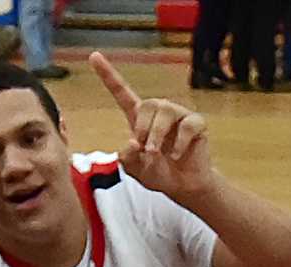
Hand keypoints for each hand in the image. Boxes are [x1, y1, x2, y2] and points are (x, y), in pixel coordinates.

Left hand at [92, 52, 215, 199]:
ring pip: (166, 110)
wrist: (183, 187)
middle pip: (149, 103)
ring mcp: (179, 117)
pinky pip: (187, 125)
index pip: (122, 93)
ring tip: (156, 153)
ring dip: (157, 133)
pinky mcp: (196, 124)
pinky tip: (176, 155)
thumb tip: (133, 143)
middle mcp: (159, 113)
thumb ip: (127, 158)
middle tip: (144, 148)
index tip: (94, 56)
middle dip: (143, 127)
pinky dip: (179, 142)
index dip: (108, 75)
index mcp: (140, 119)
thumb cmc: (159, 173)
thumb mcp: (135, 170)